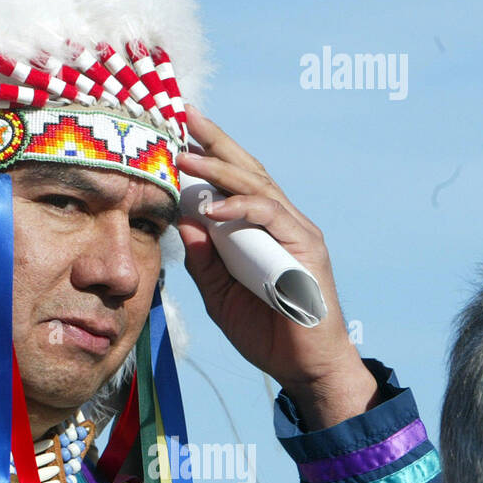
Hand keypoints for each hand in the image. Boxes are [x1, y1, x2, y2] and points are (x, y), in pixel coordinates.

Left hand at [175, 106, 377, 430]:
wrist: (306, 368)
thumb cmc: (266, 330)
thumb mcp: (219, 292)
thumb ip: (203, 258)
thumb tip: (183, 220)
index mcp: (259, 228)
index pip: (232, 182)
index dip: (207, 155)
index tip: (176, 133)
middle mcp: (280, 221)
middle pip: (246, 170)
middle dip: (214, 141)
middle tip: (185, 114)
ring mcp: (296, 231)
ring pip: (257, 186)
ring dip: (219, 168)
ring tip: (185, 154)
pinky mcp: (306, 248)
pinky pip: (271, 217)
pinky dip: (242, 208)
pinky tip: (214, 206)